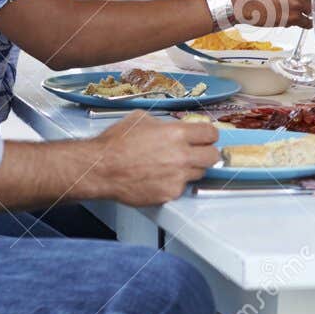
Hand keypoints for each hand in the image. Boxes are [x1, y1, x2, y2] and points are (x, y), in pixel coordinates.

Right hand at [91, 113, 219, 205]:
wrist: (101, 168)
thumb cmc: (116, 144)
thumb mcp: (142, 119)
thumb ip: (164, 124)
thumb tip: (173, 127)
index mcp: (177, 133)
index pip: (210, 133)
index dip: (208, 134)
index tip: (205, 137)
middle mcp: (181, 156)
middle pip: (212, 156)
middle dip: (206, 152)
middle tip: (197, 152)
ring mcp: (177, 177)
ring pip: (199, 173)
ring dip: (190, 168)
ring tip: (172, 165)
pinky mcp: (169, 193)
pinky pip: (181, 187)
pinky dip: (174, 183)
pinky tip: (160, 177)